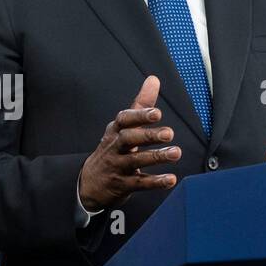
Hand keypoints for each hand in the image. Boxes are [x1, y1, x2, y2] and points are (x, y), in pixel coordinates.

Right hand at [79, 75, 180, 210]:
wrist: (90, 183)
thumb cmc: (113, 149)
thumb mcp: (123, 126)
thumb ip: (141, 104)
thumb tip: (154, 79)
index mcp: (115, 130)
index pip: (124, 120)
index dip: (140, 116)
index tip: (157, 113)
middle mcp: (115, 147)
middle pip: (128, 139)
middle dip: (148, 135)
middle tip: (169, 133)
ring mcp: (117, 166)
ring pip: (135, 161)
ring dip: (156, 157)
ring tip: (175, 153)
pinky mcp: (123, 185)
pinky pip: (140, 183)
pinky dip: (155, 181)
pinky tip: (171, 179)